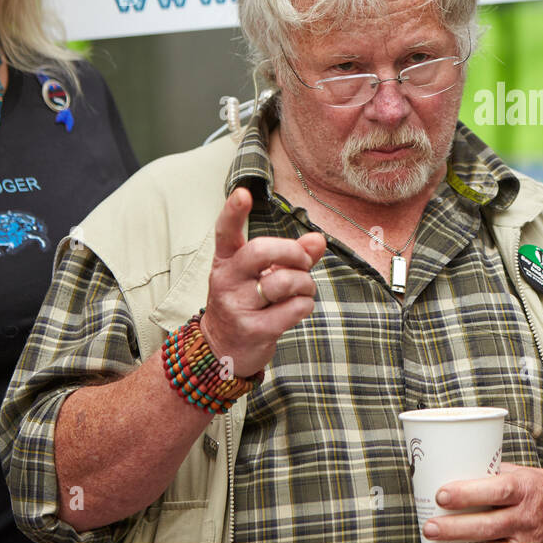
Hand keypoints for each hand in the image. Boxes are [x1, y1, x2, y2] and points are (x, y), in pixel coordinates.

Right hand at [201, 187, 326, 377]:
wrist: (224, 349)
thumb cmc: (248, 302)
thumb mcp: (262, 274)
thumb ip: (291, 255)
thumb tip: (318, 239)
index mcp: (226, 261)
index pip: (225, 232)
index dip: (233, 212)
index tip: (243, 193)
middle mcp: (226, 280)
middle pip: (262, 251)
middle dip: (294, 253)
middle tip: (303, 263)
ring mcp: (237, 306)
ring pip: (285, 281)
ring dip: (305, 284)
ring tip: (302, 290)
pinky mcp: (253, 329)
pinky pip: (295, 308)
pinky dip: (305, 305)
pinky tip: (297, 309)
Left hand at [423, 463, 542, 542]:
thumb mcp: (523, 473)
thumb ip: (493, 474)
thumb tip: (456, 469)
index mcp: (525, 488)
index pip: (496, 491)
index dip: (468, 494)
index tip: (442, 494)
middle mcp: (527, 516)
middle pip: (487, 525)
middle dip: (455, 528)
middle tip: (431, 525)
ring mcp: (528, 540)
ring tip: (437, 540)